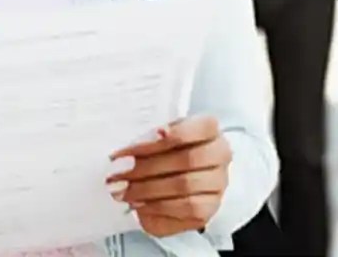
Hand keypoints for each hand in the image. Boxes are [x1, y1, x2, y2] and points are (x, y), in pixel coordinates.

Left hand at [108, 116, 231, 237]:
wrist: (178, 180)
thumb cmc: (165, 152)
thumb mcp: (157, 137)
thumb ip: (146, 139)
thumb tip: (124, 155)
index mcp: (210, 129)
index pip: (198, 128)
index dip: (170, 134)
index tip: (140, 141)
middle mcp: (220, 155)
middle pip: (186, 159)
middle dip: (146, 165)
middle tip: (117, 170)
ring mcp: (218, 183)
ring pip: (183, 185)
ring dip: (146, 188)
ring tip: (120, 189)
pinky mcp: (209, 209)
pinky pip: (183, 207)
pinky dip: (156, 205)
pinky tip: (137, 203)